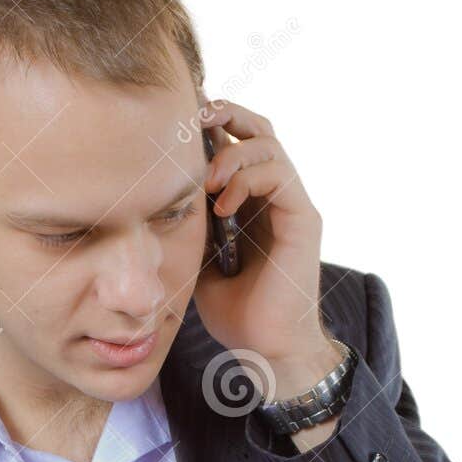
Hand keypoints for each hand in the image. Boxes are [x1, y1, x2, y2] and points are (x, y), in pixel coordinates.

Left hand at [194, 99, 343, 400]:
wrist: (266, 348)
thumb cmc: (237, 313)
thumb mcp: (199, 261)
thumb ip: (191, 226)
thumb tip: (159, 199)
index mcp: (253, 201)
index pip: (239, 142)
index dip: (214, 123)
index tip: (179, 121)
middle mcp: (276, 197)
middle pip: (260, 129)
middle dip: (226, 113)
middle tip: (195, 118)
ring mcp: (292, 206)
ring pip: (269, 146)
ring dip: (232, 153)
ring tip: (208, 180)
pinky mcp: (303, 220)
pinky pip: (279, 177)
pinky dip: (247, 181)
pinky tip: (224, 206)